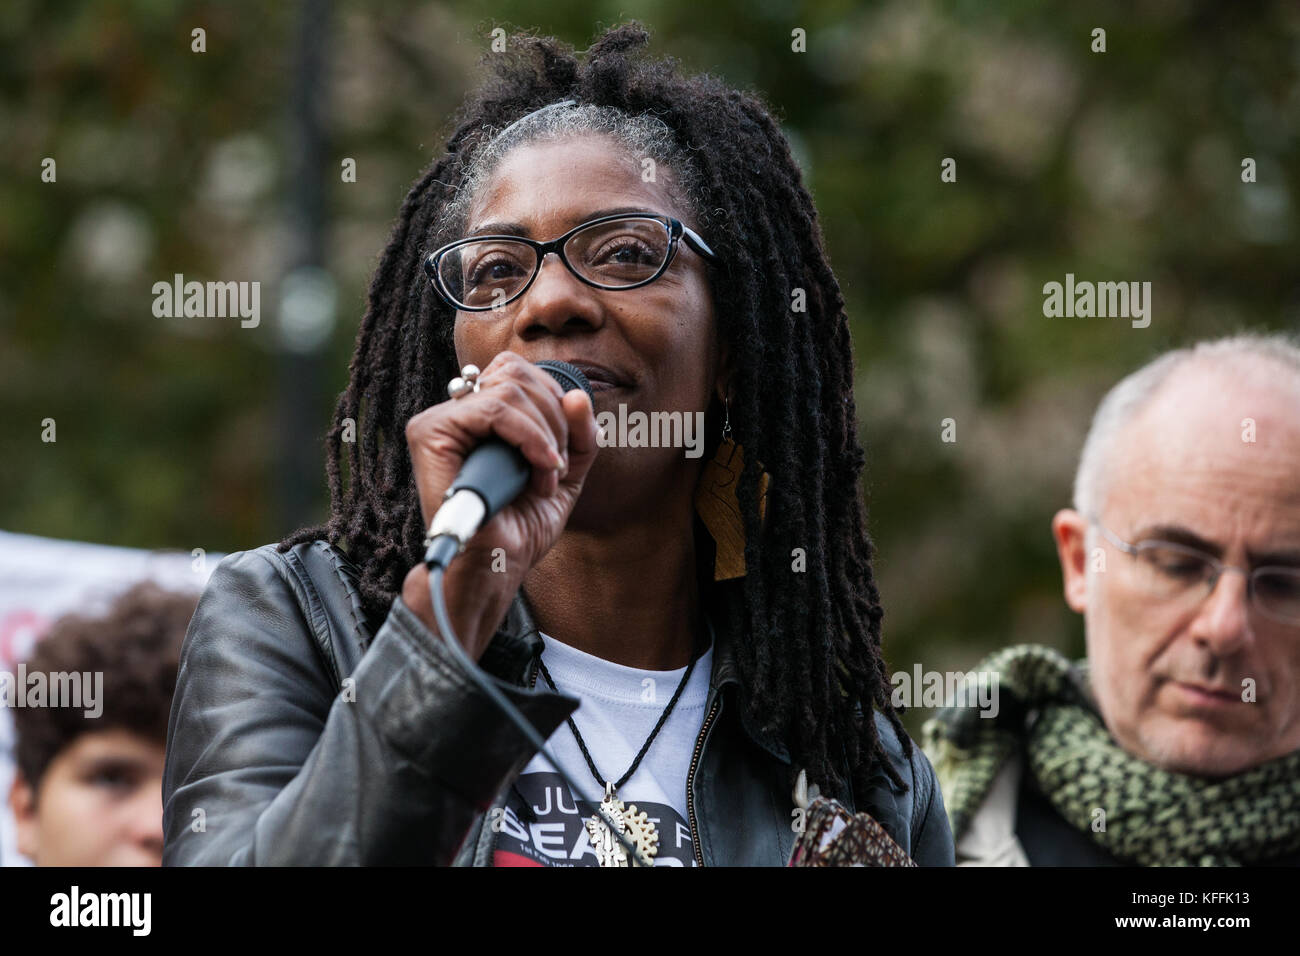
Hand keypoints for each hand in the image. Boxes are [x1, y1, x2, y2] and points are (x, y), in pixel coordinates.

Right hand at [400, 351, 599, 658]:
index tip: (563, 452)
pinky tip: (538, 470)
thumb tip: (577, 394)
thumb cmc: (519, 526)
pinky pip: (495, 409)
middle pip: (516, 372)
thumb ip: (578, 433)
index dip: (554, 402)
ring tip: (544, 476)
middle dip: (555, 417)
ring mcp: (441, 419)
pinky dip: (531, 438)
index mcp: (480, 414)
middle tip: (556, 465)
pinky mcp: (431, 432)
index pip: (519, 372)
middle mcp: (457, 412)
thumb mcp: (563, 471)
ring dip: (545, 434)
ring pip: (510, 388)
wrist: (495, 567)